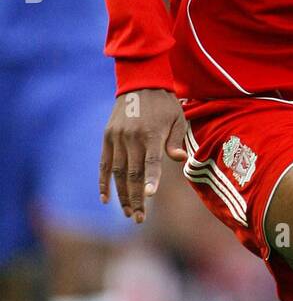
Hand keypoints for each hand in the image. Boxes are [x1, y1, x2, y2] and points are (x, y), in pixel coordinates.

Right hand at [99, 89, 188, 222]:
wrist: (140, 82)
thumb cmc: (164, 104)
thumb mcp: (177, 118)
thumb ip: (176, 140)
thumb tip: (180, 160)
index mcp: (151, 134)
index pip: (151, 161)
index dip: (151, 178)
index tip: (150, 196)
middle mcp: (131, 138)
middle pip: (133, 174)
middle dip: (136, 198)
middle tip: (139, 219)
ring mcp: (117, 138)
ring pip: (118, 173)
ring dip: (122, 195)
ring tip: (128, 214)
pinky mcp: (107, 137)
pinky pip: (104, 164)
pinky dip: (104, 182)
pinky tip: (105, 199)